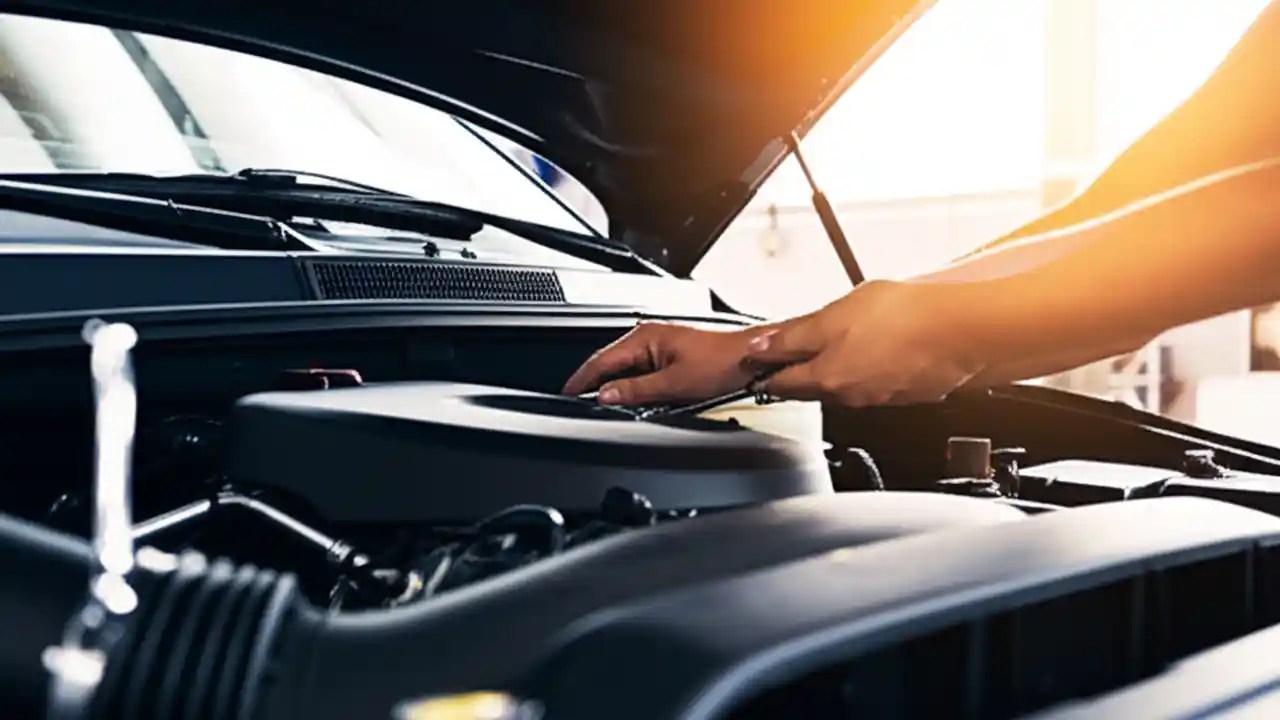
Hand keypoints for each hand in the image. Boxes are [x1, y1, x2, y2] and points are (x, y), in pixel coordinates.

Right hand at [562, 322, 760, 404]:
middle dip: (595, 383)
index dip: (581, 379)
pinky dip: (633, 384)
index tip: (566, 393)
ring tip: (607, 404)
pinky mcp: (669, 355)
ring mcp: (659, 345)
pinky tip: (634, 398)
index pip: (601, 360)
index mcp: (645, 336)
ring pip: (626, 368)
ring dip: (616, 385)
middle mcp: (649, 336)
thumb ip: (635, 390)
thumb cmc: (722, 364)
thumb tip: (606, 396)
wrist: (750, 360)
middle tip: (579, 403)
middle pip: (610, 363)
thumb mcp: (673, 384)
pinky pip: (640, 370)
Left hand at [744, 280, 983, 406]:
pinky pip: (874, 381)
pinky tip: (877, 345)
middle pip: (811, 386)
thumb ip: (794, 334)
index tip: (758, 360)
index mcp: (827, 379)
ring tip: (840, 337)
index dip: (765, 369)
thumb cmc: (904, 319)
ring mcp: (880, 397)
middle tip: (791, 347)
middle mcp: (851, 397)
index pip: (780, 384)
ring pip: (844, 384)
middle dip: (798, 368)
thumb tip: (761, 346)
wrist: (963, 331)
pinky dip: (866, 366)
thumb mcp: (834, 316)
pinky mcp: (906, 392)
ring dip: (834, 365)